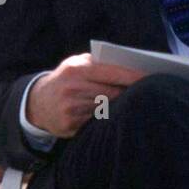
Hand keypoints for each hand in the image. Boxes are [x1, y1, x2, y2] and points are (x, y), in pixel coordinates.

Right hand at [25, 54, 146, 137]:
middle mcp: (73, 88)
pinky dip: (108, 118)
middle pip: (113, 93)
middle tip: (150, 91)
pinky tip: (117, 116)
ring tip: (136, 104)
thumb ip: (98, 63)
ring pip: (107, 109)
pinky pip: (98, 122)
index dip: (132, 75)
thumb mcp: (75, 64)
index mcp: (76, 69)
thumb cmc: (65, 79)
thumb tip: (128, 65)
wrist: (37, 103)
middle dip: (130, 93)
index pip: (111, 72)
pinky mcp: (70, 125)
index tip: (151, 76)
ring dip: (121, 107)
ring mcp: (71, 108)